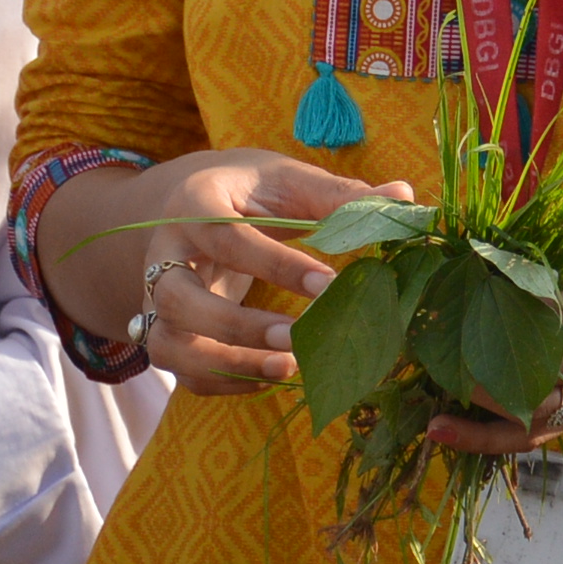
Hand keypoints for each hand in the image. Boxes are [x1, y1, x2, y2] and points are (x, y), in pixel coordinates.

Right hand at [71, 154, 403, 396]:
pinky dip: (226, 381)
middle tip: (298, 337)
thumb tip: (404, 196)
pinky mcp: (169, 332)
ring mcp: (158, 299)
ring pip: (171, 344)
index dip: (277, 265)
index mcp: (193, 205)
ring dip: (226, 363)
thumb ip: (339, 195)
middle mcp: (163, 255)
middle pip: (177, 298)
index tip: (330, 285)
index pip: (227, 238)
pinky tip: (275, 375)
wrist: (194, 206)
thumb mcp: (287, 182)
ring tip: (289, 368)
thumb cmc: (251, 193)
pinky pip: (184, 371)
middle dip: (236, 325)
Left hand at [430, 209, 562, 457]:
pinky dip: (500, 439)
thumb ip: (557, 234)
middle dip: (485, 368)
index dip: (512, 311)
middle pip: (547, 370)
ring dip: (485, 418)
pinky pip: (550, 430)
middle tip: (427, 352)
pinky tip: (453, 433)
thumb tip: (476, 236)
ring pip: (544, 413)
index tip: (462, 296)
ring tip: (430, 411)